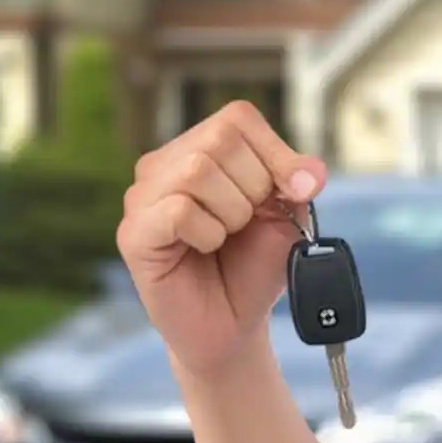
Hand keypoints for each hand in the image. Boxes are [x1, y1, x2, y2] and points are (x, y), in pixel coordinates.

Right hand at [116, 101, 327, 374]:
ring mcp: (143, 196)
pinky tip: (204, 249)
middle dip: (254, 188)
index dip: (276, 152)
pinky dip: (208, 234)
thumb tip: (309, 173)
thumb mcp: (288, 215)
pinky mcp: (133, 232)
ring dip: (232, 213)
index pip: (239, 118)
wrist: (233, 324)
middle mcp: (166, 163)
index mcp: (202, 149)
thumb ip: (297, 183)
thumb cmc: (253, 266)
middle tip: (245, 224)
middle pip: (220, 139)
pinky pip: (179, 211)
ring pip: (198, 171)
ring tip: (224, 237)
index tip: (295, 191)